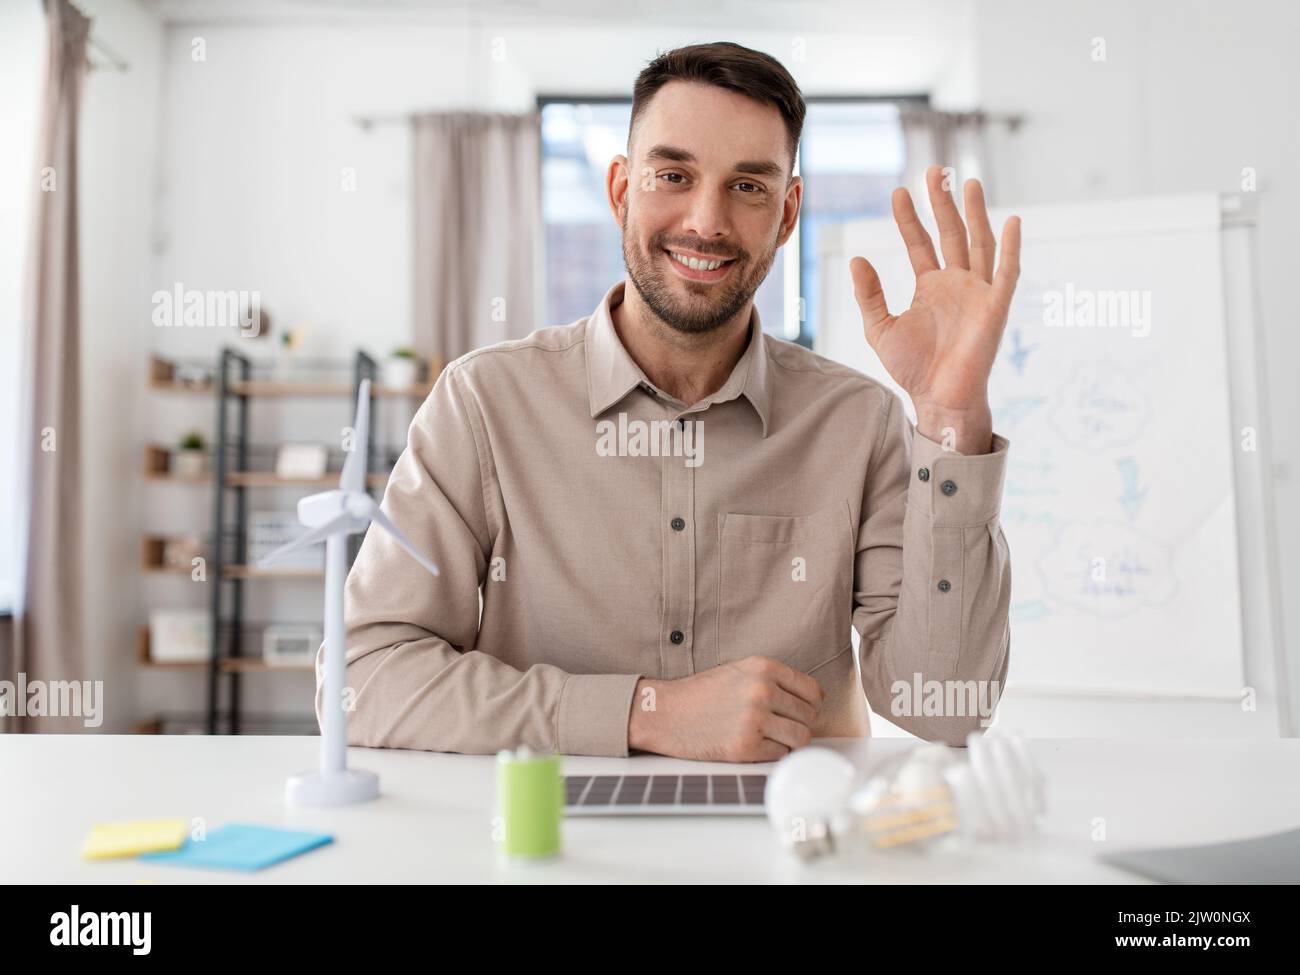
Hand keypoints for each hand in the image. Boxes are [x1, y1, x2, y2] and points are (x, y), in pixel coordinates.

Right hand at [628, 656, 825, 761]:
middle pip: (809, 717)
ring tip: (770, 737)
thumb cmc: (703, 693)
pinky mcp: (745, 747)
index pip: (813, 691)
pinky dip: (770, 753)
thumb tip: (817, 700)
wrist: (666, 713)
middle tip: (779, 726)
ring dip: (789, 741)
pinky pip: (779, 755)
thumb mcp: (740, 671)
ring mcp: (754, 720)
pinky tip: (752, 744)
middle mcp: (761, 690)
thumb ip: (776, 681)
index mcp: (763, 667)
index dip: (811, 705)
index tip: (802, 712)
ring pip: (800, 738)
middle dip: (799, 724)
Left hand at [849, 165, 1020, 453]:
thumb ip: (870, 295)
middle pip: (951, 233)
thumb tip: (857, 260)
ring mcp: (978, 293)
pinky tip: (1011, 221)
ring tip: (968, 182)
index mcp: (931, 288)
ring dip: (975, 213)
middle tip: (935, 172)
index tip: (898, 192)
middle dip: (943, 203)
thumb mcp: (880, 328)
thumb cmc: (913, 369)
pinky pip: (1007, 273)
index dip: (910, 219)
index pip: (920, 243)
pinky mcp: (996, 307)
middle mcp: (957, 284)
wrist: (938, 398)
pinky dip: (1011, 248)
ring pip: (978, 243)